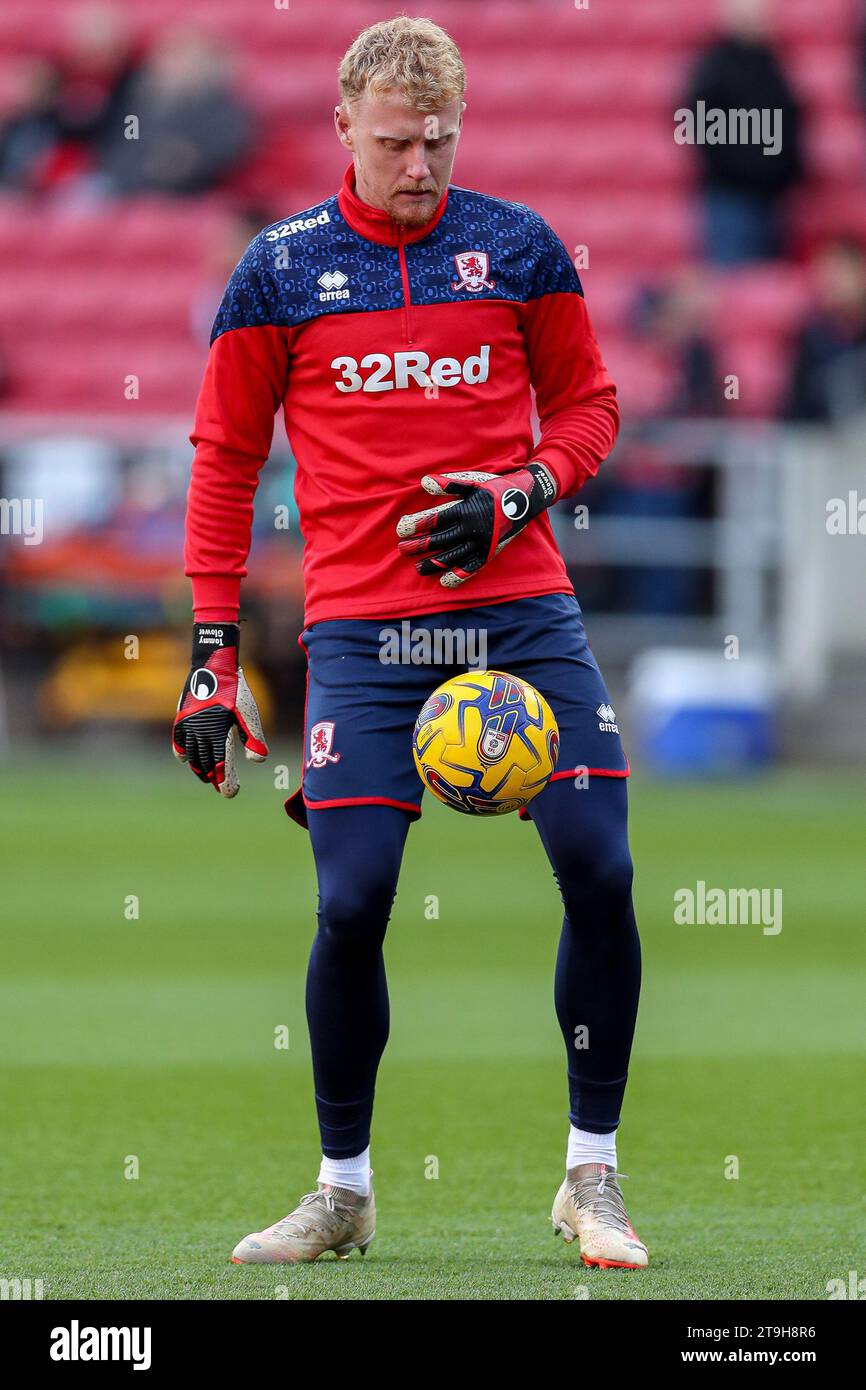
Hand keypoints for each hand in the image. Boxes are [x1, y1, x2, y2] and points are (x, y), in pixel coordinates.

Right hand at [172, 623, 267, 796]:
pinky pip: (178, 741)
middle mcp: (199, 732)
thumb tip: (258, 761)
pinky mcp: (181, 717)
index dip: (225, 781)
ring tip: (206, 777)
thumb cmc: (235, 689)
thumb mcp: (248, 713)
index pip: (220, 765)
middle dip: (215, 777)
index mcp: (217, 732)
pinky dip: (182, 752)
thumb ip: (253, 737)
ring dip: (199, 768)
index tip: (230, 793)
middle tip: (222, 788)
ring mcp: (188, 725)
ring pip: (192, 754)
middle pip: (206, 763)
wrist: (213, 663)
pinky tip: (185, 759)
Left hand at [396, 463, 556, 586]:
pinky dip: (458, 575)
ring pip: (453, 556)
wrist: (527, 498)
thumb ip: (449, 484)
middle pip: (440, 540)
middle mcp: (473, 528)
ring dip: (434, 563)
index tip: (401, 529)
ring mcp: (482, 543)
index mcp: (466, 510)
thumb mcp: (473, 481)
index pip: (435, 520)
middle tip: (402, 550)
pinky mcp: (490, 552)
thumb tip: (424, 482)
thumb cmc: (496, 487)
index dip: (417, 525)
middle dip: (419, 546)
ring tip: (418, 568)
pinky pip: (472, 567)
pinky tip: (444, 581)